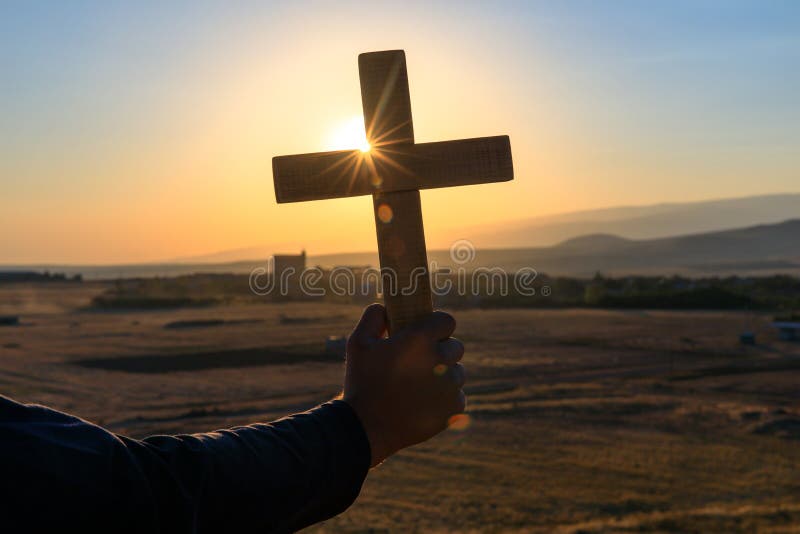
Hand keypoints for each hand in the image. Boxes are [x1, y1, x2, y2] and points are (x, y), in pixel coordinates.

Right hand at [342, 304, 465, 466]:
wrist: (367, 428)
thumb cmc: (361, 382)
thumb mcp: (358, 343)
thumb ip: (373, 317)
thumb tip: (385, 307)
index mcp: (420, 339)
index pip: (447, 320)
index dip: (437, 326)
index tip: (426, 334)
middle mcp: (441, 359)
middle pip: (455, 346)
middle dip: (441, 351)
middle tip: (420, 363)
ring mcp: (450, 385)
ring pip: (457, 372)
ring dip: (444, 375)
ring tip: (419, 385)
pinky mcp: (454, 407)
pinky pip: (457, 395)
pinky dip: (445, 398)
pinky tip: (423, 402)